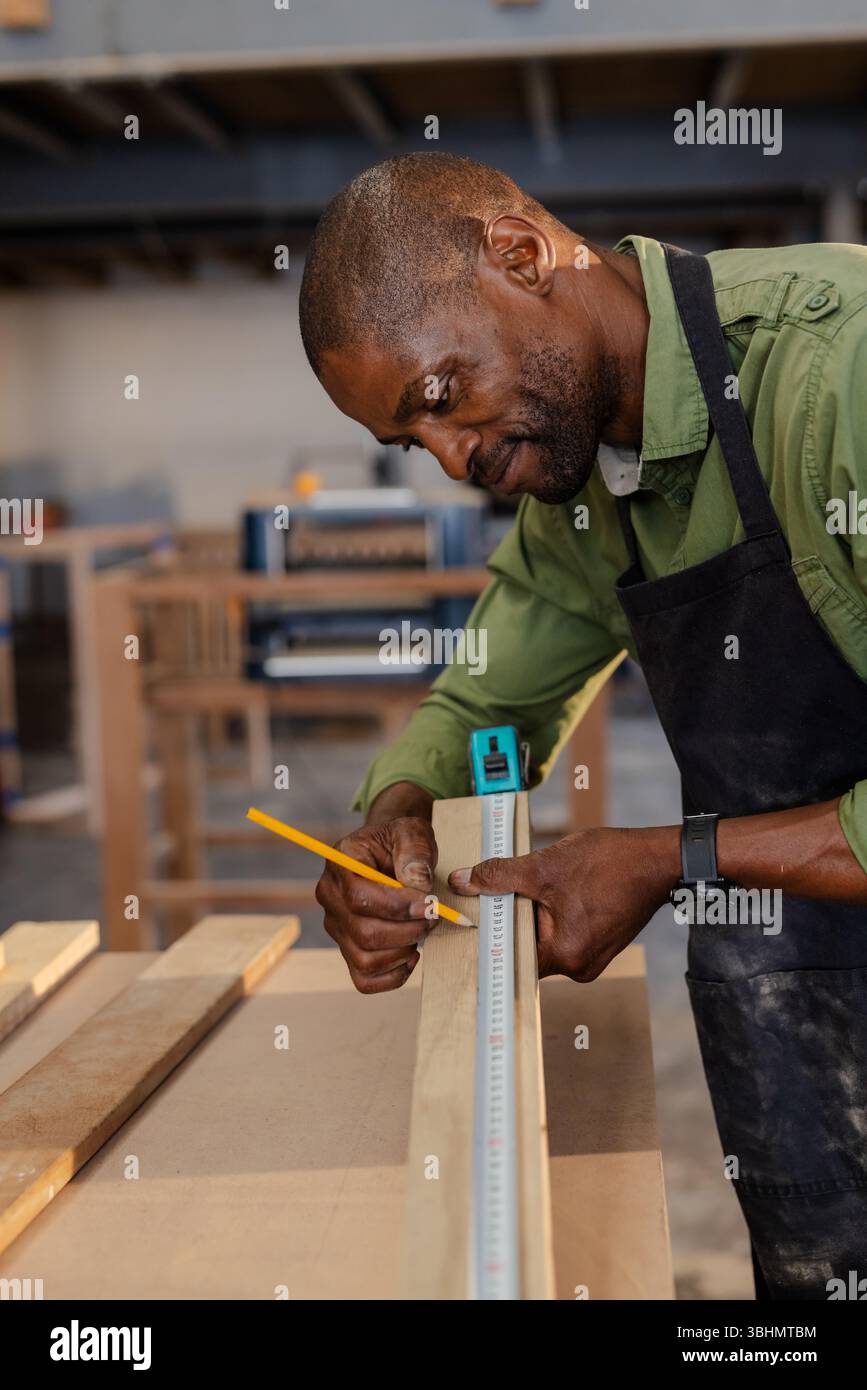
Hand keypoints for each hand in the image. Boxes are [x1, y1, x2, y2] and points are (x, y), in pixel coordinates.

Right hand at [315, 816, 438, 993]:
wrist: (388, 852)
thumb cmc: (397, 842)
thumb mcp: (410, 832)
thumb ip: (414, 851)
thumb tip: (417, 884)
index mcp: (340, 864)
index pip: (360, 898)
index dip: (398, 908)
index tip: (429, 906)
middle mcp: (331, 897)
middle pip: (364, 933)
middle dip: (407, 931)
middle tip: (433, 918)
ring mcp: (337, 926)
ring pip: (364, 960)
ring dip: (402, 952)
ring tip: (421, 932)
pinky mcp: (348, 948)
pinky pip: (364, 979)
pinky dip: (393, 975)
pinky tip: (410, 955)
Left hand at [448, 825, 678, 981]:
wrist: (658, 858)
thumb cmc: (610, 863)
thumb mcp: (545, 865)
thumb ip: (500, 876)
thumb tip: (463, 880)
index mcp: (567, 957)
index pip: (512, 957)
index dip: (489, 935)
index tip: (469, 917)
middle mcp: (580, 966)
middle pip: (527, 946)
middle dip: (511, 918)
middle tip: (492, 892)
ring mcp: (592, 956)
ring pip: (545, 937)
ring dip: (532, 913)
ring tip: (530, 885)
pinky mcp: (598, 942)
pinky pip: (563, 932)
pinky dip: (551, 912)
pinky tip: (552, 888)